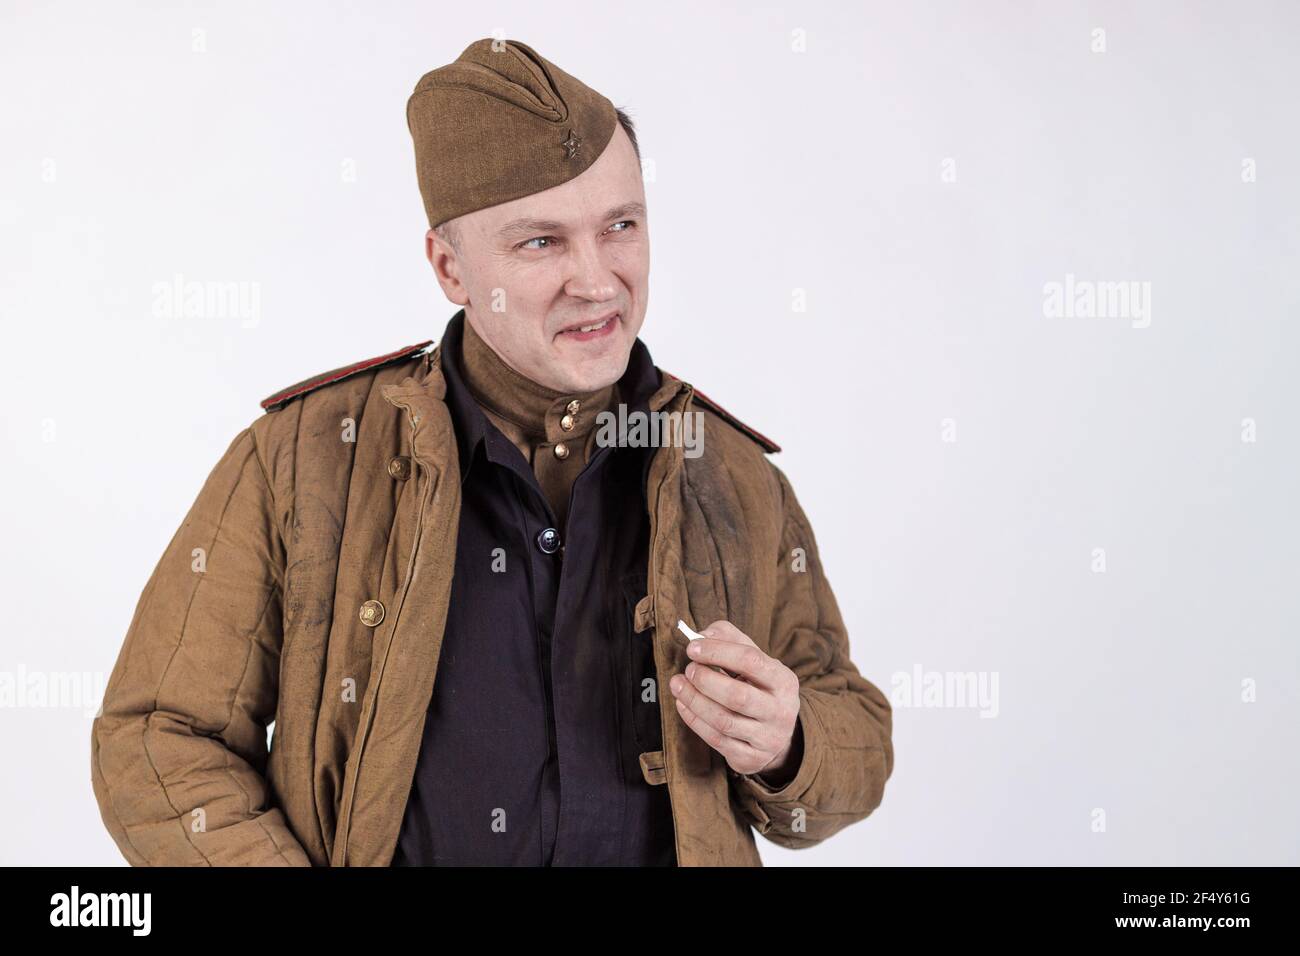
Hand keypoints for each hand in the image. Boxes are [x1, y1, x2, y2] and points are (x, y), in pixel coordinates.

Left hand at [668, 620, 801, 780]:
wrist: (776, 733)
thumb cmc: (759, 686)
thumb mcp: (754, 659)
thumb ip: (730, 638)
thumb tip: (701, 634)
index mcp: (784, 681)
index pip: (751, 661)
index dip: (718, 651)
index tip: (693, 648)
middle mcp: (780, 711)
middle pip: (738, 696)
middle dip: (705, 680)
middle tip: (688, 670)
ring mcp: (767, 738)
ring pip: (723, 721)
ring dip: (694, 700)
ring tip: (678, 684)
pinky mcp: (751, 758)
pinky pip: (716, 740)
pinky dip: (694, 720)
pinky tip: (683, 704)